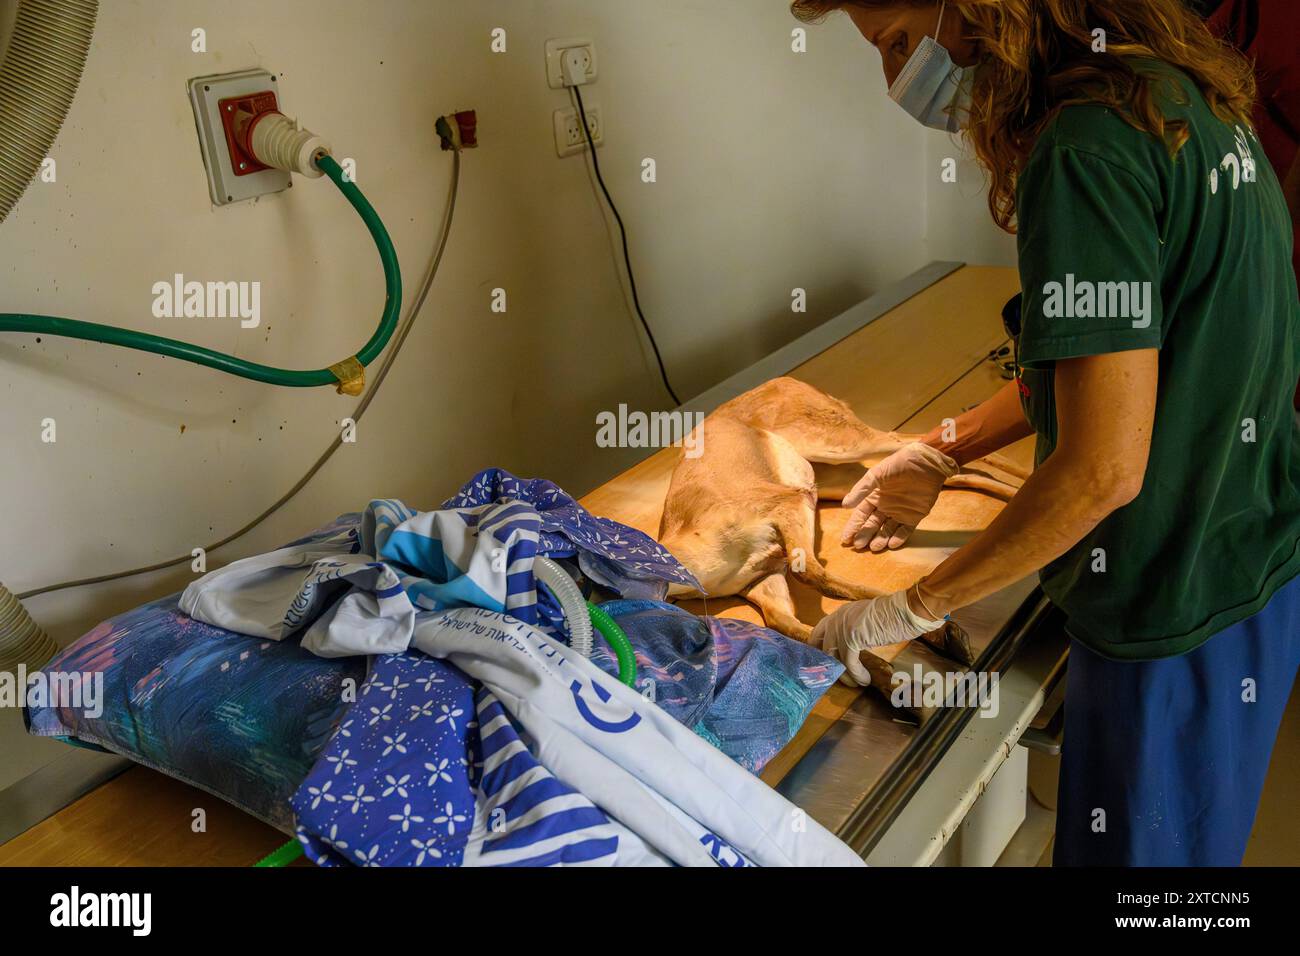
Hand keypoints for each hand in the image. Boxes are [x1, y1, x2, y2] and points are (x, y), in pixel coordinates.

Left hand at [812, 590, 945, 686]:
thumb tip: (849, 650)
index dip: (817, 651)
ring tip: (855, 683)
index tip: (822, 666)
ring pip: (835, 658)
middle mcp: (838, 618)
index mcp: (841, 613)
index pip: (818, 633)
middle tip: (835, 679)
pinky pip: (849, 663)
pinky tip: (865, 680)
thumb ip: (855, 631)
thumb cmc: (895, 616)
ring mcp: (844, 627)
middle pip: (822, 648)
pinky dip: (856, 675)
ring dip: (845, 675)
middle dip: (828, 666)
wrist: (907, 610)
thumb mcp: (867, 621)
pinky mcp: (853, 637)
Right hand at [839, 442, 958, 551]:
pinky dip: (899, 537)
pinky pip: (906, 530)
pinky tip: (892, 544)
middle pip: (873, 525)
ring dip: (881, 539)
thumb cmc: (899, 464)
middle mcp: (885, 506)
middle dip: (865, 535)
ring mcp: (900, 512)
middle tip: (859, 546)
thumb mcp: (877, 474)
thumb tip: (845, 505)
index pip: (861, 515)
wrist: (927, 461)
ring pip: (888, 530)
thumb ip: (861, 490)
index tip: (846, 539)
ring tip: (875, 547)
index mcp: (874, 496)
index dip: (853, 527)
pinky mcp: (915, 516)